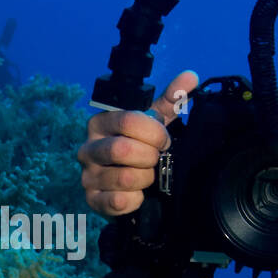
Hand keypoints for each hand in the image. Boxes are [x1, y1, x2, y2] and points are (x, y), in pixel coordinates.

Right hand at [77, 71, 197, 216]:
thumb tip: (190, 76)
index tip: (164, 141)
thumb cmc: (138, 146)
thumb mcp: (153, 122)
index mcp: (100, 123)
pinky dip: (137, 199)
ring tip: (146, 176)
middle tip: (155, 159)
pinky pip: (119, 201)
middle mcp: (88, 148)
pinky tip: (138, 193)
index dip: (154, 133)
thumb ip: (170, 100)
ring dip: (146, 179)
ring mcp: (87, 175)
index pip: (128, 121)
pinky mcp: (91, 200)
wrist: (123, 183)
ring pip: (125, 178)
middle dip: (150, 156)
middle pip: (122, 150)